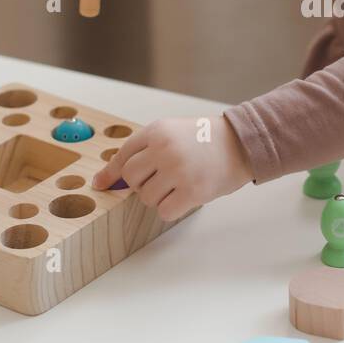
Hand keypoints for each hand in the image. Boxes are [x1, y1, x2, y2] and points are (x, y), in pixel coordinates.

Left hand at [91, 114, 252, 220]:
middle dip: (143, 183)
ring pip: (146, 198)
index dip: (111, 173)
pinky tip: (185, 197)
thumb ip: (147, 149)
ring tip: (179, 185)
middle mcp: (164, 149)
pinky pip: (164, 211)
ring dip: (159, 197)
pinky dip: (172, 209)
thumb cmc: (208, 139)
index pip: (123, 155)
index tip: (101, 185)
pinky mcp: (191, 191)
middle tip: (163, 180)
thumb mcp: (174, 132)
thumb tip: (113, 177)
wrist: (242, 143)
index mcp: (157, 131)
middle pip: (132, 178)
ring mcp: (177, 171)